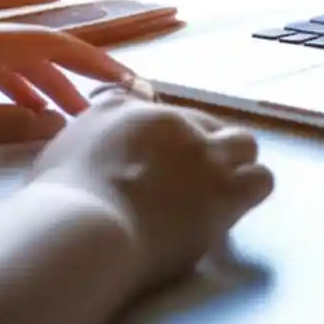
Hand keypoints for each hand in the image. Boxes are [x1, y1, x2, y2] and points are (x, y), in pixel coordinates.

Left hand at [0, 24, 130, 152]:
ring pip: (19, 68)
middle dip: (78, 81)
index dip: (96, 63)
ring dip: (49, 91)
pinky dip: (20, 95)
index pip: (56, 46)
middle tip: (108, 109)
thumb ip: (10, 126)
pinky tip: (25, 118)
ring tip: (72, 122)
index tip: (128, 82)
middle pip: (42, 54)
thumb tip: (56, 127)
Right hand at [31, 93, 273, 288]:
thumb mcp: (75, 136)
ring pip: (245, 145)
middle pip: (212, 124)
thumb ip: (104, 114)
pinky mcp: (224, 195)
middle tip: (192, 175)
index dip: (171, 141)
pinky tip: (230, 207)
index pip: (170, 116)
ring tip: (220, 188)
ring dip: (236, 164)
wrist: (84, 225)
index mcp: (138, 111)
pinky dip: (250, 189)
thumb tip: (126, 98)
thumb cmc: (63, 192)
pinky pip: (261, 180)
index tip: (160, 163)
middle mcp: (179, 128)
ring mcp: (206, 159)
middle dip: (208, 145)